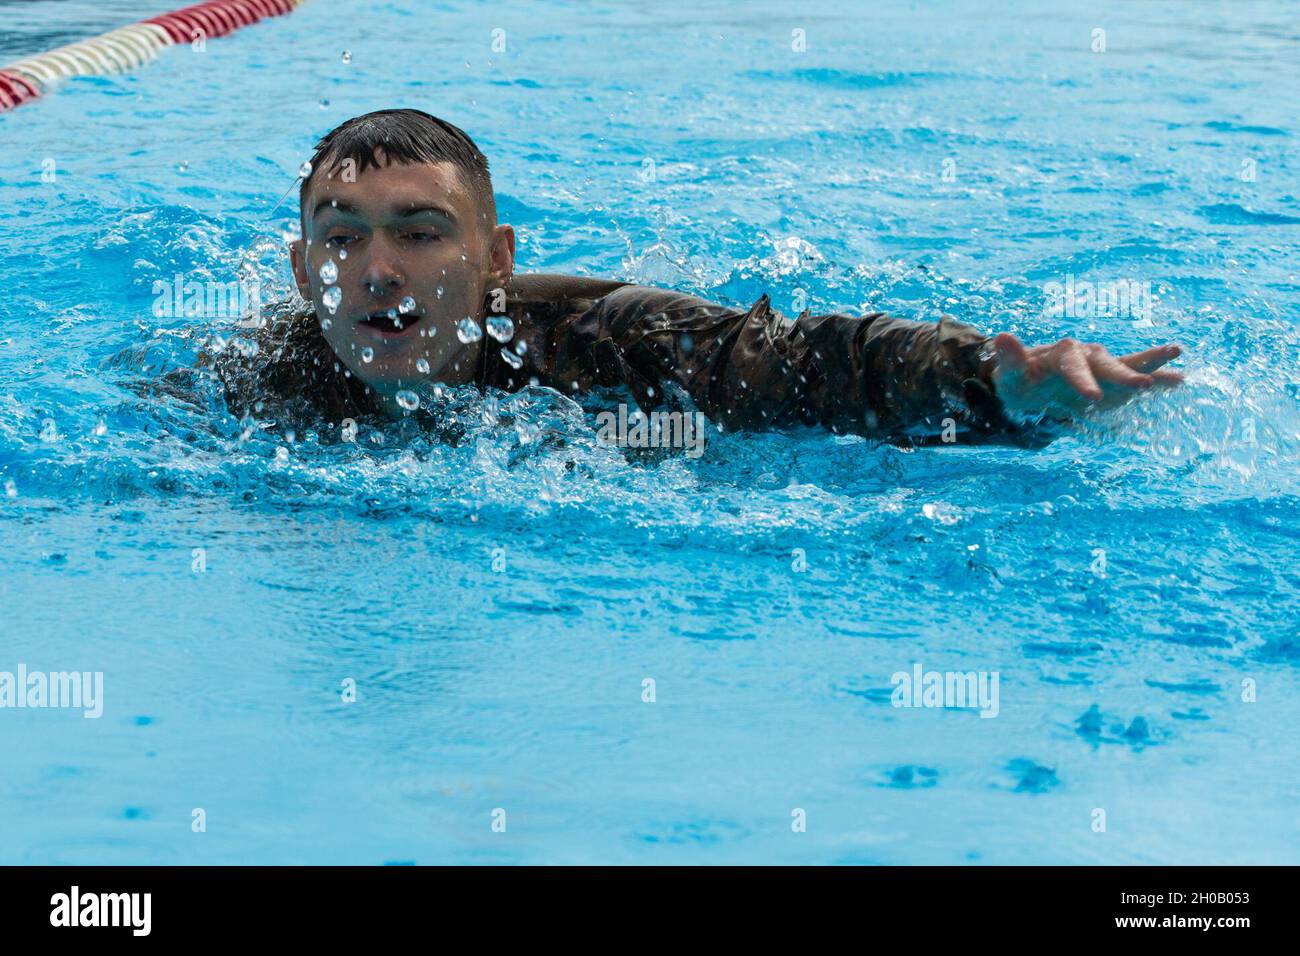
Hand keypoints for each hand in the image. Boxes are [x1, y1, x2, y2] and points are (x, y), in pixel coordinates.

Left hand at [990, 333, 1183, 418]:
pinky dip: (1160, 377)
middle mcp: (1087, 355)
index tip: (1091, 397)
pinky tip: (1181, 379)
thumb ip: (1011, 359)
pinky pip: (1139, 374)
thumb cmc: (1021, 381)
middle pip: (1107, 364)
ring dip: (1151, 363)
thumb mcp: (1012, 375)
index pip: (1072, 365)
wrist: (1032, 384)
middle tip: (1142, 385)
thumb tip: (1002, 336)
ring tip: (1176, 357)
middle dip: (1123, 375)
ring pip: (1129, 363)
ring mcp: (1104, 365)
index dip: (1082, 380)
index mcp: (1061, 354)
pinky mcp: (1115, 379)